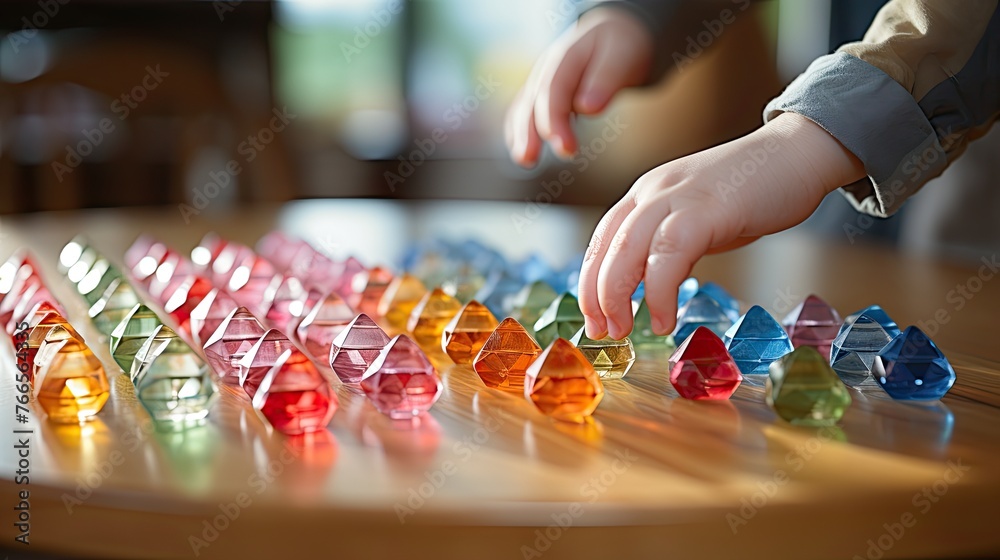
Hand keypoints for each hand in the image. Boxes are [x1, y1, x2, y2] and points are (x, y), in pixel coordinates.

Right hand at [504, 7, 652, 166]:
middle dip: (533, 131)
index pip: (554, 90)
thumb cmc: (620, 47)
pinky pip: (523, 110)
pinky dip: (518, 130)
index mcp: (567, 55)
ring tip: (525, 160)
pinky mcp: (540, 91)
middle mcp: (548, 67)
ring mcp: (541, 78)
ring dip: (520, 134)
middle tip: (534, 159)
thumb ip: (606, 79)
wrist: (612, 34)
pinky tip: (521, 151)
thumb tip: (587, 108)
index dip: (555, 120)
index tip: (566, 148)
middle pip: (533, 100)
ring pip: (523, 107)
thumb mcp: (623, 55)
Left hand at [579, 113, 866, 338]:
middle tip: (603, 332)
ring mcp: (678, 196)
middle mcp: (653, 191)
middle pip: (606, 247)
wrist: (800, 152)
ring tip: (624, 330)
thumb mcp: (698, 218)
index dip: (590, 282)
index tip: (594, 318)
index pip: (601, 240)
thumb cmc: (754, 191)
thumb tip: (647, 287)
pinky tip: (664, 319)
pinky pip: (669, 254)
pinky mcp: (707, 207)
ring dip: (619, 295)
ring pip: (627, 249)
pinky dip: (660, 292)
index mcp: (646, 193)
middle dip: (597, 296)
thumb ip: (669, 245)